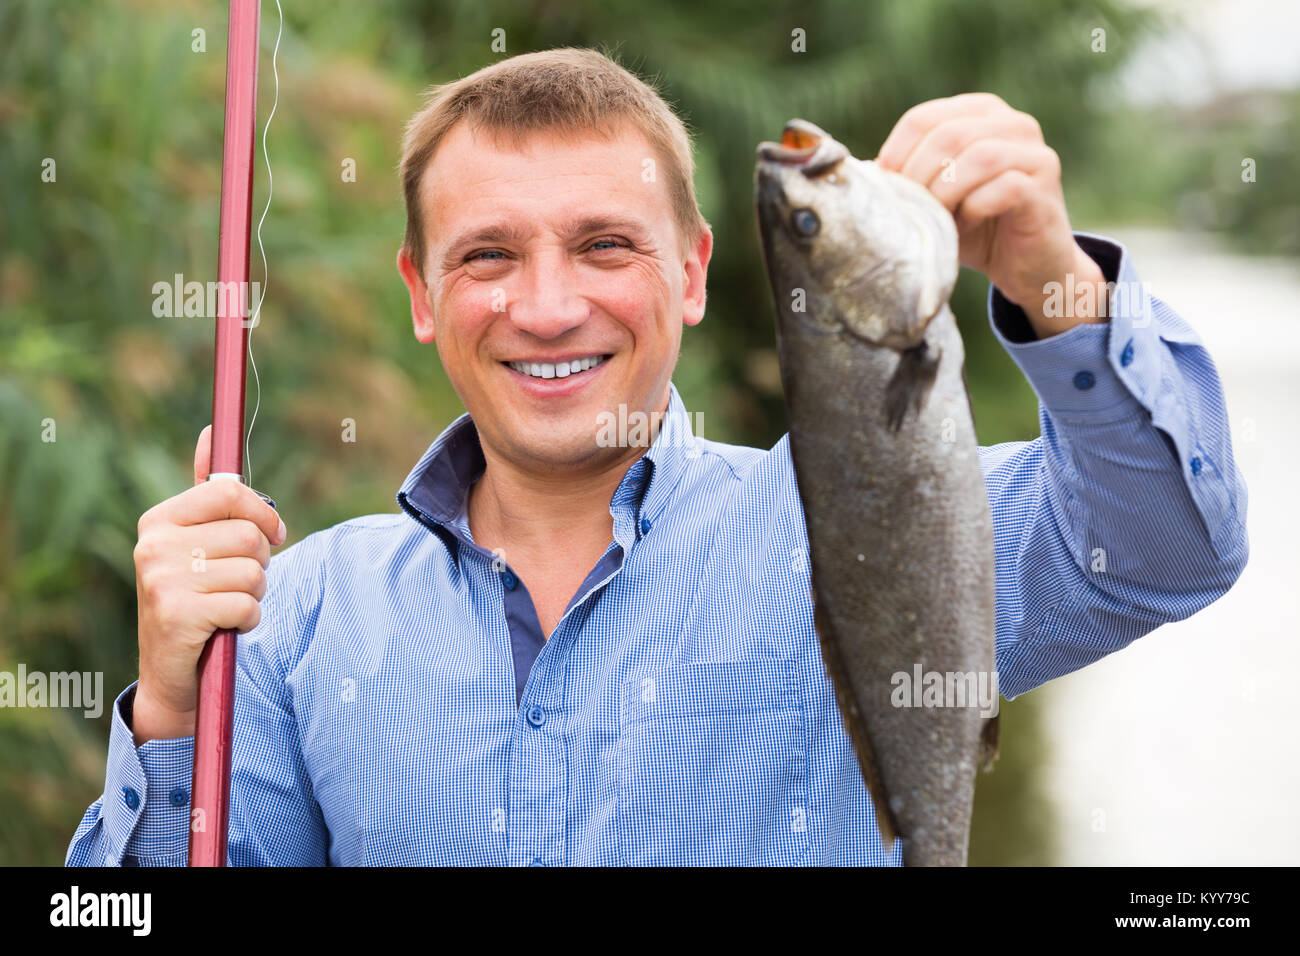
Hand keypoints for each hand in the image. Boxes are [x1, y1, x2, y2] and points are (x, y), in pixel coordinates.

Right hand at [131, 424, 285, 743]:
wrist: (172, 672)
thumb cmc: (194, 598)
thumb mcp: (196, 541)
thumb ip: (208, 493)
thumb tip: (212, 432)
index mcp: (159, 520)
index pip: (230, 492)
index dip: (265, 514)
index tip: (274, 534)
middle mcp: (154, 546)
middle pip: (250, 536)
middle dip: (260, 564)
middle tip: (236, 584)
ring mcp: (162, 581)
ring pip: (253, 572)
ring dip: (255, 594)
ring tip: (227, 606)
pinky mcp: (177, 615)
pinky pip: (248, 606)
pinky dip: (248, 620)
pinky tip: (224, 628)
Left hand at [876, 92, 1106, 337]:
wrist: (1028, 266)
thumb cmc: (975, 229)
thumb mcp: (936, 195)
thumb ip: (910, 175)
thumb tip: (862, 172)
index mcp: (980, 113)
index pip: (922, 118)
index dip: (896, 155)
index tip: (888, 191)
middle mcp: (1013, 122)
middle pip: (947, 135)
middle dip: (919, 177)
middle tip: (913, 211)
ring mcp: (1034, 151)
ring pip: (978, 158)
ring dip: (946, 194)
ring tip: (939, 220)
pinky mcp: (1045, 184)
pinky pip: (1003, 187)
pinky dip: (974, 210)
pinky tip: (966, 227)